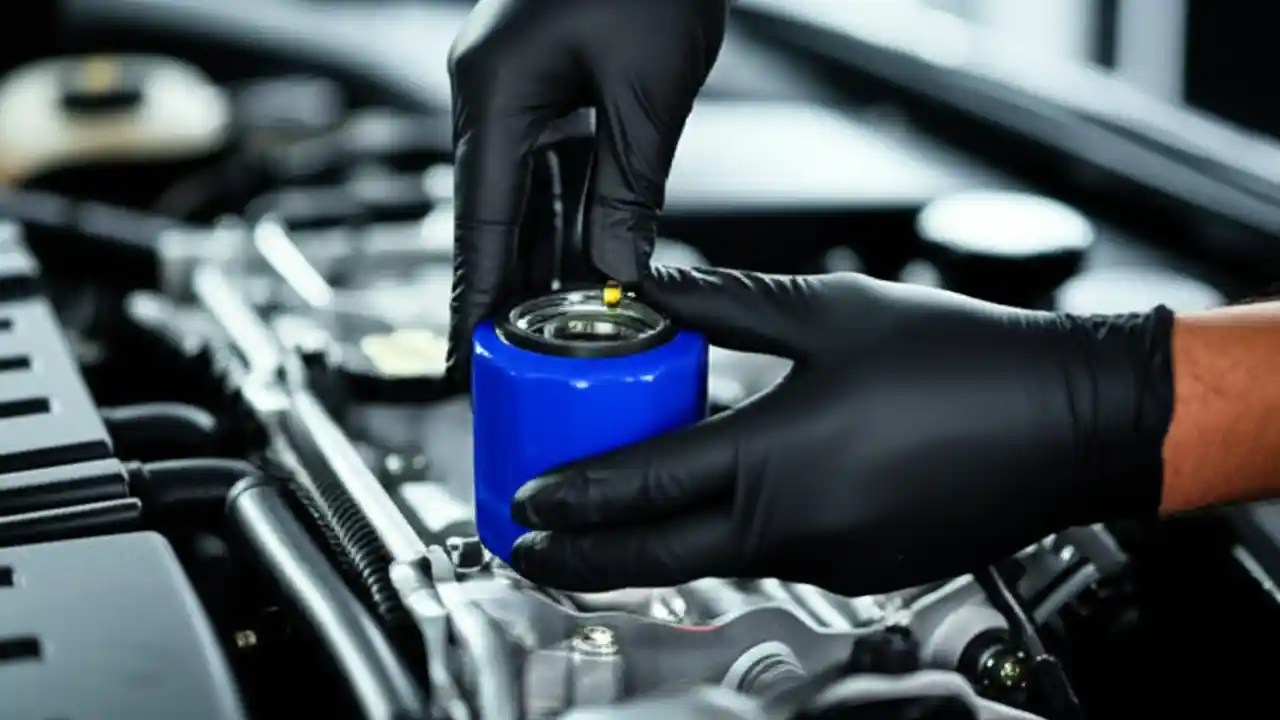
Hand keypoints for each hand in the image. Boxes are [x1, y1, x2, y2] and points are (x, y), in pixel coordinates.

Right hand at [446, 0, 729, 386]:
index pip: (479, 223)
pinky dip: (561, 207)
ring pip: (518, 191)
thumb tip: (620, 269)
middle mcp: (488, 93)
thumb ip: (627, 187)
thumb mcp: (646, 94)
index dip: (475, 296)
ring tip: (552, 321)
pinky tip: (580, 251)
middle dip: (505, 283)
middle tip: (513, 355)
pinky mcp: (541, 77)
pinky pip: (544, 160)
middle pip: (491, 213)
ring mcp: (511, 83)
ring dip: (537, 250)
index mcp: (494, 95)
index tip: (470, 356)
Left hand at [509, 266, 1174, 594]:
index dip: (574, 496)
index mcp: (776, 460)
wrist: (1068, 420)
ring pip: (714, 563)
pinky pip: (772, 561)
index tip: (526, 501)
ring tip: (608, 532)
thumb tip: (653, 284)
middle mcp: (796, 527)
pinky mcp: (863, 570)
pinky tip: (715, 516)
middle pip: (659, 557)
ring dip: (653, 551)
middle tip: (530, 552)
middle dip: (583, 560)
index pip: (643, 489)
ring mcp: (831, 560)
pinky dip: (725, 543)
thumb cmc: (961, 361)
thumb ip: (726, 302)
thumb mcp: (830, 312)